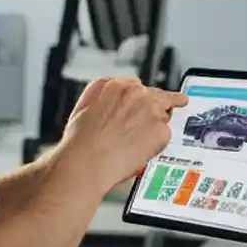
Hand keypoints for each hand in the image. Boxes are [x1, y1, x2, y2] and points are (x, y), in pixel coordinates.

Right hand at [58, 77, 188, 194]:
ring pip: (163, 115)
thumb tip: (113, 104)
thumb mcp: (84, 108)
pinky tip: (142, 151)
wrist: (86, 162)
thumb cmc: (80, 142)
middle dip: (156, 107)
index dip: (140, 98)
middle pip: (156, 96)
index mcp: (114, 85)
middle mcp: (134, 93)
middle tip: (154, 120)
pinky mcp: (160, 130)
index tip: (143, 103)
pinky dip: (158, 144)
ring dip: (156, 126)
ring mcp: (150, 110)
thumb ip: (104, 99)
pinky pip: (165, 135)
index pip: (136, 85)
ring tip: (141, 142)